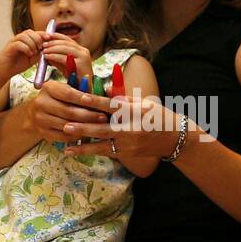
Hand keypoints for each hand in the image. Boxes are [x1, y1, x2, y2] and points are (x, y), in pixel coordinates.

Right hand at [0, 29, 46, 81]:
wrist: (5, 71)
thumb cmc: (18, 64)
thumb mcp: (32, 59)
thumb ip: (39, 53)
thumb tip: (47, 48)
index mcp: (25, 40)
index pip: (35, 32)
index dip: (43, 34)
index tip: (49, 38)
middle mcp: (18, 39)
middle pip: (29, 32)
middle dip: (37, 38)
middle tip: (40, 47)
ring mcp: (13, 42)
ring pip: (24, 36)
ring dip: (31, 43)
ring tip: (34, 52)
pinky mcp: (9, 47)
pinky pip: (18, 43)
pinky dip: (26, 48)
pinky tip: (29, 54)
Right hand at [26, 77, 111, 142]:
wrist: (35, 113)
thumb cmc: (58, 99)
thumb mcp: (65, 89)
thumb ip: (81, 90)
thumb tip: (103, 92)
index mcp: (48, 88)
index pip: (67, 93)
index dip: (82, 98)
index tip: (97, 101)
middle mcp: (41, 103)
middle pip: (69, 111)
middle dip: (89, 115)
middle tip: (103, 117)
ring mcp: (40, 119)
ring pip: (67, 126)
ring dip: (85, 127)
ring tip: (99, 127)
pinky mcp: (43, 133)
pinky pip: (64, 137)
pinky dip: (77, 136)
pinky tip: (87, 134)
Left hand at [38, 32, 92, 79]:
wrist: (83, 89)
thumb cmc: (74, 77)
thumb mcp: (63, 64)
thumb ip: (56, 57)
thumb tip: (45, 51)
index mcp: (80, 49)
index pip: (67, 39)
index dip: (56, 36)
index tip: (46, 35)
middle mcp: (83, 51)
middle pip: (66, 42)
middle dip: (53, 42)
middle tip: (43, 44)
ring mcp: (83, 56)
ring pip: (65, 48)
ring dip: (52, 48)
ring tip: (43, 51)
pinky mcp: (81, 63)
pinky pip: (65, 57)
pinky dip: (54, 56)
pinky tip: (48, 57)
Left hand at [61, 94, 180, 162]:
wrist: (174, 139)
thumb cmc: (158, 116)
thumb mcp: (144, 103)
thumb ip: (123, 98)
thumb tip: (103, 88)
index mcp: (135, 112)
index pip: (112, 105)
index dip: (96, 101)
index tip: (80, 97)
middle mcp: (131, 129)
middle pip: (104, 128)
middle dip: (84, 128)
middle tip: (66, 125)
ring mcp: (129, 144)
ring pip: (102, 145)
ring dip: (83, 145)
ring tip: (66, 146)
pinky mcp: (126, 153)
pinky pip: (105, 152)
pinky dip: (90, 151)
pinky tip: (74, 151)